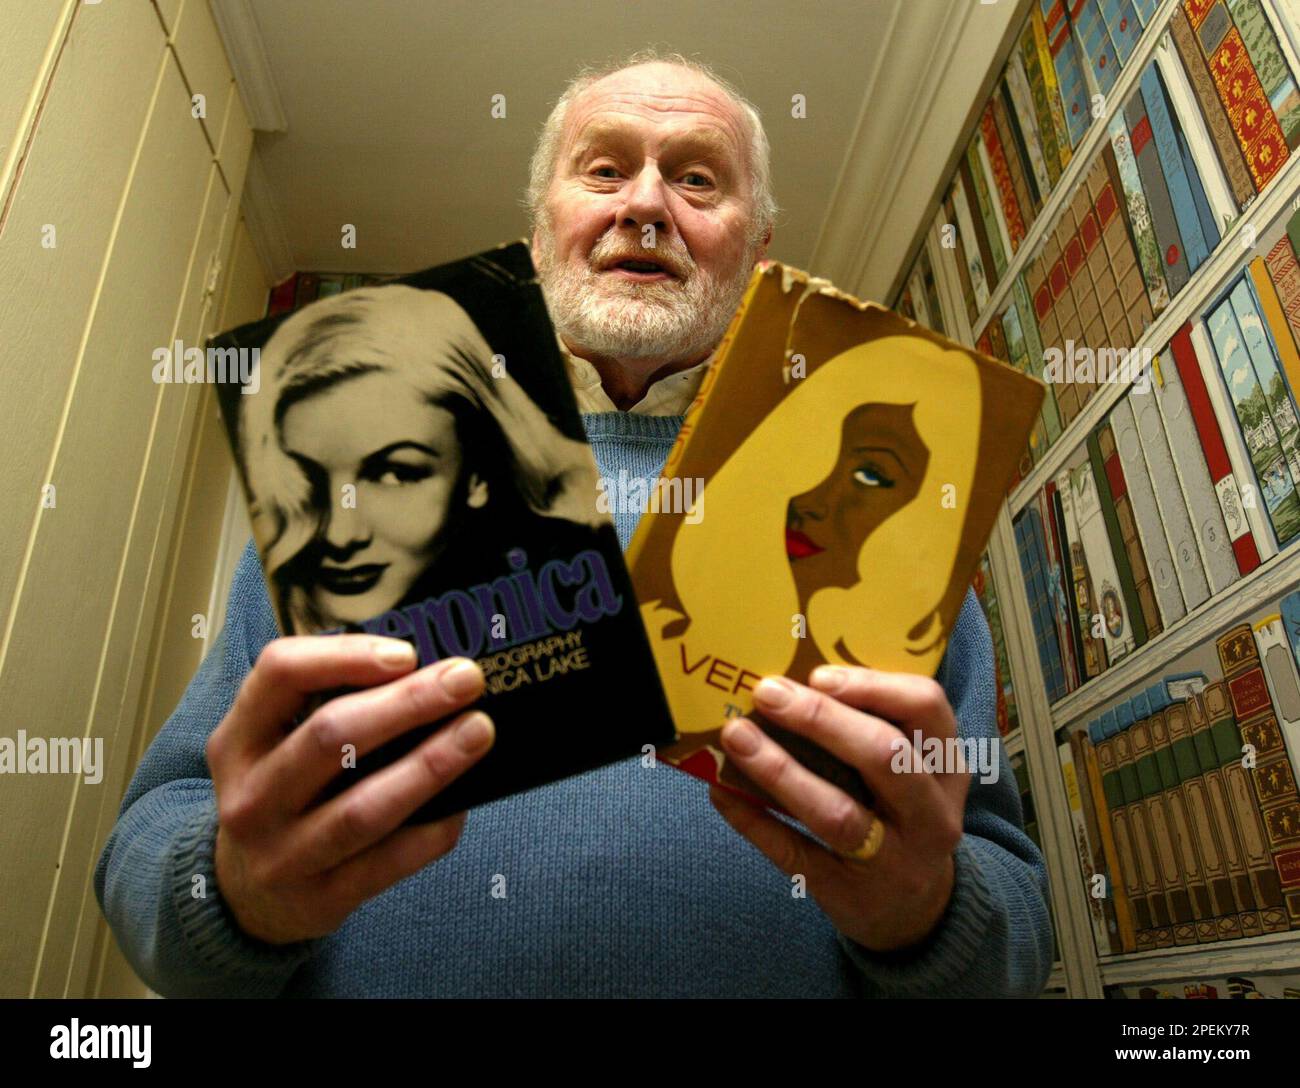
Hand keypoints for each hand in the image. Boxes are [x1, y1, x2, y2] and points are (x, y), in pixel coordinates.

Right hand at [206, 635, 492, 944]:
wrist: (244, 895)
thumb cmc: (281, 795)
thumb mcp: (273, 744)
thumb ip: (326, 703)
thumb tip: (423, 669)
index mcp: (238, 739)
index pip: (280, 673)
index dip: (346, 656)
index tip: (407, 653)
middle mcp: (252, 796)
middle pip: (331, 735)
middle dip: (408, 702)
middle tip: (465, 679)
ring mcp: (282, 853)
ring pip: (364, 806)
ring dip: (430, 763)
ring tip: (478, 730)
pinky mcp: (321, 898)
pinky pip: (389, 860)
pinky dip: (433, 828)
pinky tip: (463, 802)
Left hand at [709, 666, 968, 952]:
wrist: (914, 913)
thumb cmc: (899, 817)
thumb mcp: (912, 773)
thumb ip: (872, 729)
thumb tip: (789, 685)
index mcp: (946, 767)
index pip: (927, 708)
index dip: (874, 685)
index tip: (819, 675)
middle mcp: (930, 814)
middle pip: (885, 756)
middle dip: (821, 719)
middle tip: (767, 693)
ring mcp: (892, 860)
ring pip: (838, 812)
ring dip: (780, 769)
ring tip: (736, 736)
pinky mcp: (847, 894)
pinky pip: (796, 852)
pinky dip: (754, 820)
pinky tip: (722, 791)